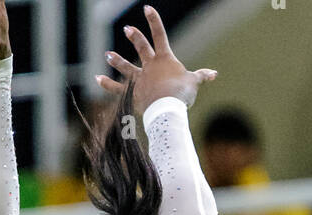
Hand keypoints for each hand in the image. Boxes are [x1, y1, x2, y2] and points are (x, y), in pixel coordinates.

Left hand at [96, 5, 216, 113]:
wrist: (168, 108)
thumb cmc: (182, 94)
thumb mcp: (194, 83)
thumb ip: (201, 76)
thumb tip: (214, 74)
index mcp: (165, 59)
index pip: (160, 35)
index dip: (154, 21)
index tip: (147, 8)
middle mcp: (150, 66)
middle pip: (141, 47)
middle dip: (134, 36)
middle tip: (127, 29)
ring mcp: (140, 79)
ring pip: (126, 67)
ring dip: (116, 60)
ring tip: (108, 54)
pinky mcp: (131, 93)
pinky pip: (116, 88)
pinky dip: (107, 83)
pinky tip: (97, 77)